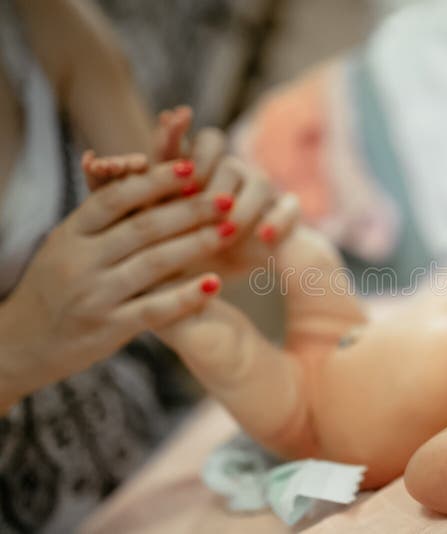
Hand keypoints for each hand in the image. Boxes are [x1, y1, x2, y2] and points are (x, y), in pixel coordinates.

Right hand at [0, 162, 234, 410]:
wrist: (20, 345)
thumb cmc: (55, 286)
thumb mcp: (66, 245)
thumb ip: (102, 216)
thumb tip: (142, 169)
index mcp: (71, 233)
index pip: (115, 198)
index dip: (155, 180)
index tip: (191, 166)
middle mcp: (80, 261)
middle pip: (143, 228)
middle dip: (190, 210)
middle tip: (226, 199)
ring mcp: (95, 296)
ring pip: (154, 264)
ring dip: (197, 245)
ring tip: (230, 231)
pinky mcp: (108, 329)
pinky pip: (154, 309)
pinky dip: (186, 295)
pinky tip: (215, 284)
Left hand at [85, 108, 300, 278]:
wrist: (231, 274)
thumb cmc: (178, 253)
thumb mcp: (147, 233)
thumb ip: (119, 199)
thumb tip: (87, 161)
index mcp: (188, 172)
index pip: (180, 141)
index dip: (176, 130)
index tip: (171, 118)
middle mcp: (223, 171)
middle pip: (218, 148)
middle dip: (206, 170)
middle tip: (191, 195)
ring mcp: (257, 189)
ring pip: (254, 178)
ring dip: (241, 203)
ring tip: (229, 228)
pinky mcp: (284, 212)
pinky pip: (288, 207)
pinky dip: (278, 220)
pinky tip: (265, 237)